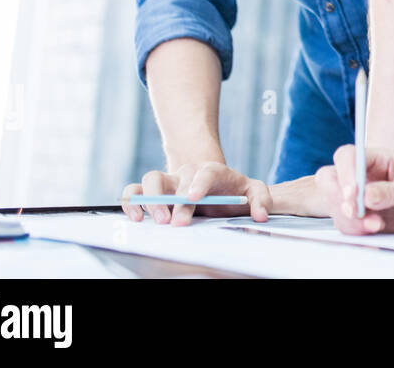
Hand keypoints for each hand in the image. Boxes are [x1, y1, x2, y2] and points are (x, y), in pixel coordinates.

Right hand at [120, 162, 270, 224]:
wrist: (217, 186)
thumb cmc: (234, 189)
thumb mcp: (253, 191)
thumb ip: (261, 200)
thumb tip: (260, 216)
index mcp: (214, 171)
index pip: (207, 172)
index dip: (199, 183)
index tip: (194, 198)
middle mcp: (189, 173)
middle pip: (179, 179)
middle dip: (177, 201)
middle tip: (177, 223)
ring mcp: (170, 181)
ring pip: (152, 179)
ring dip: (152, 199)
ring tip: (159, 220)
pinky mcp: (154, 192)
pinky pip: (136, 191)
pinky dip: (132, 201)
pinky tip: (137, 217)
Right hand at [313, 147, 393, 235]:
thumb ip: (391, 191)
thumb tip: (365, 196)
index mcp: (378, 160)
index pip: (348, 157)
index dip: (344, 173)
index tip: (353, 193)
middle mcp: (367, 178)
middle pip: (332, 182)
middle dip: (340, 201)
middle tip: (359, 213)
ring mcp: (365, 200)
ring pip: (338, 208)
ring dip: (351, 221)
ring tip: (378, 225)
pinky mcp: (369, 219)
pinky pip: (350, 226)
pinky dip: (357, 232)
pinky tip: (376, 232)